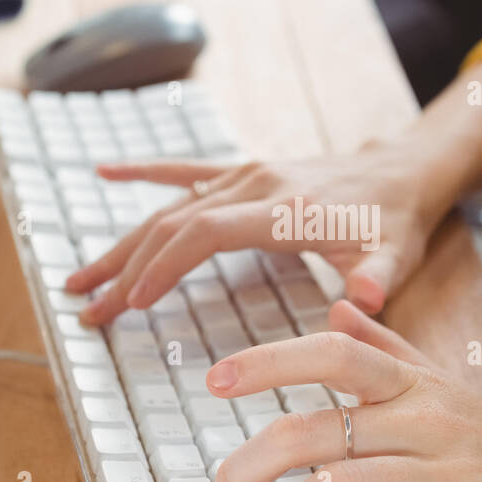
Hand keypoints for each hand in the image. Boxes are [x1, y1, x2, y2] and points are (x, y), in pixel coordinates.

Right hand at [66, 140, 441, 324]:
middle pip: (174, 223)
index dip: (164, 264)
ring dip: (124, 242)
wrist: (401, 172)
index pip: (206, 233)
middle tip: (90, 310)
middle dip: (126, 267)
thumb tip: (362, 304)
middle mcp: (256, 185)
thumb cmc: (395, 222)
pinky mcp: (245, 172)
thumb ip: (377, 282)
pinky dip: (143, 173)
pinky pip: (185, 171)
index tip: (132, 301)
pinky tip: (104, 173)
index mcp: (284, 210)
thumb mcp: (394, 257)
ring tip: (80, 278)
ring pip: (170, 205)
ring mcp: (247, 175)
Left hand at [203, 301, 481, 481]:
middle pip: (323, 429)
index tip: (212, 379)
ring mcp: (460, 469)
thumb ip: (390, 352)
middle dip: (252, 465)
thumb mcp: (450, 387)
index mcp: (418, 385)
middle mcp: (431, 419)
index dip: (269, 362)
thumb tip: (336, 309)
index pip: (334, 357)